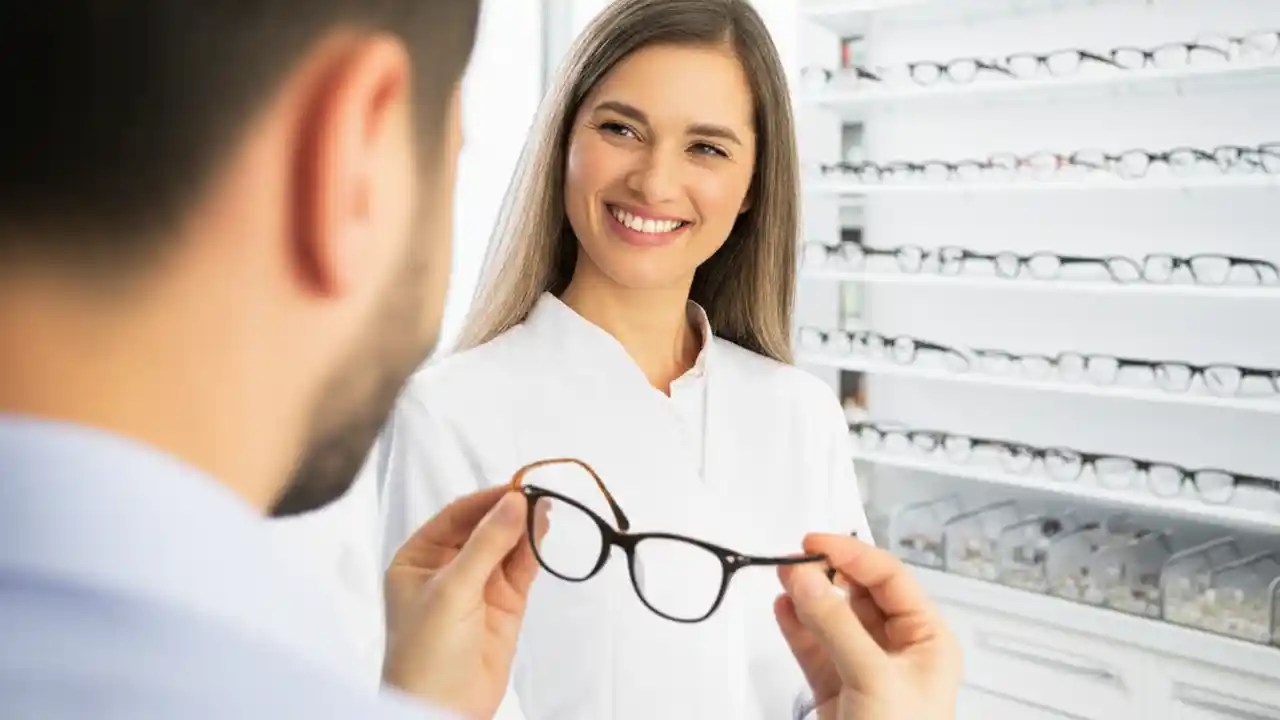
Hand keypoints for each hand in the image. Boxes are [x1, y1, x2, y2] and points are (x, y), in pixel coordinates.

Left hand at [382, 486, 545, 718]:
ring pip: (506, 546)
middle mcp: (447, 569)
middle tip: (536, 492)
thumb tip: (514, 501)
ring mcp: (478, 587)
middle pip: (483, 528)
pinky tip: (543, 529)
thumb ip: (486, 543)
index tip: (515, 486)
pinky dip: (533, 550)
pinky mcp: (504, 606)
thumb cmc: (425, 654)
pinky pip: (520, 569)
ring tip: (546, 505)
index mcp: (418, 559)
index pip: (455, 516)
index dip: (486, 499)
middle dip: (508, 511)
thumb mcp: (451, 590)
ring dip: (524, 527)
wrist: (442, 711)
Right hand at [775, 535, 961, 719]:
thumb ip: (836, 625)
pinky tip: (783, 608)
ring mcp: (865, 668)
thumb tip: (803, 577)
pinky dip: (797, 628)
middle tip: (793, 560)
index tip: (814, 543)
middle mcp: (899, 649)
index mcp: (927, 638)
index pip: (890, 578)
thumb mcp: (874, 676)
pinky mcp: (837, 688)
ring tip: (783, 576)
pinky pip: (815, 648)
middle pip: (860, 594)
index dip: (852, 555)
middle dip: (827, 574)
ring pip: (834, 621)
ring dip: (808, 598)